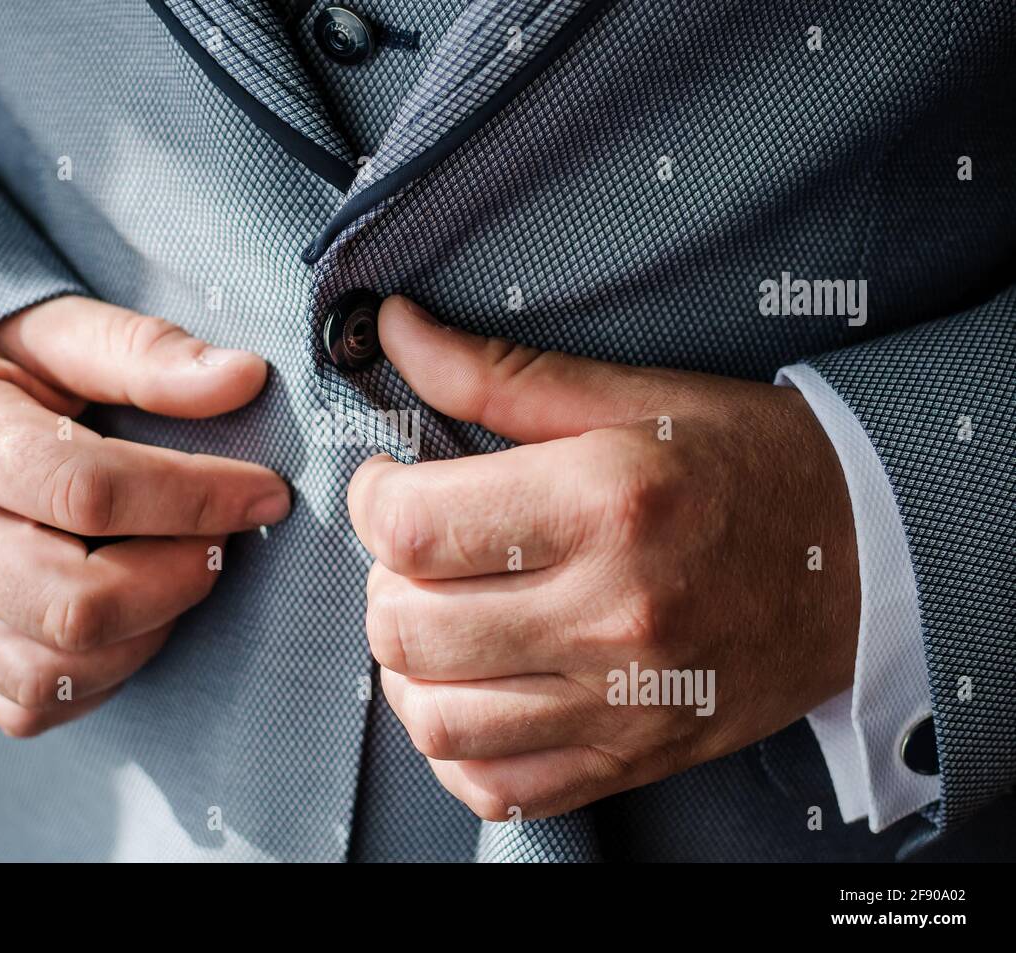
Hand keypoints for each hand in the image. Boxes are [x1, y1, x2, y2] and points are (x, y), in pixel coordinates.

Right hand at [0, 295, 289, 735]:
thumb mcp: (55, 332)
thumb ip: (144, 352)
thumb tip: (243, 378)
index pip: (83, 489)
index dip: (193, 497)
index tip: (265, 491)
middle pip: (70, 604)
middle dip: (178, 578)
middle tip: (220, 540)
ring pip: (55, 673)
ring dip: (149, 632)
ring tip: (175, 571)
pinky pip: (32, 706)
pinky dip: (105, 676)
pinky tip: (134, 617)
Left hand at [348, 296, 859, 820]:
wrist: (869, 558)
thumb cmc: (745, 464)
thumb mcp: (633, 397)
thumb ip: (496, 372)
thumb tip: (394, 331)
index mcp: (607, 502)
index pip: (414, 526)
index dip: (372, 500)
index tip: (391, 483)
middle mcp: (612, 611)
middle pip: (407, 628)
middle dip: (382, 581)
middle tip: (416, 551)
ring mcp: (624, 701)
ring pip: (436, 720)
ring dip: (407, 669)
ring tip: (437, 621)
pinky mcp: (634, 756)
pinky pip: (499, 788)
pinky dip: (456, 751)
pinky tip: (474, 694)